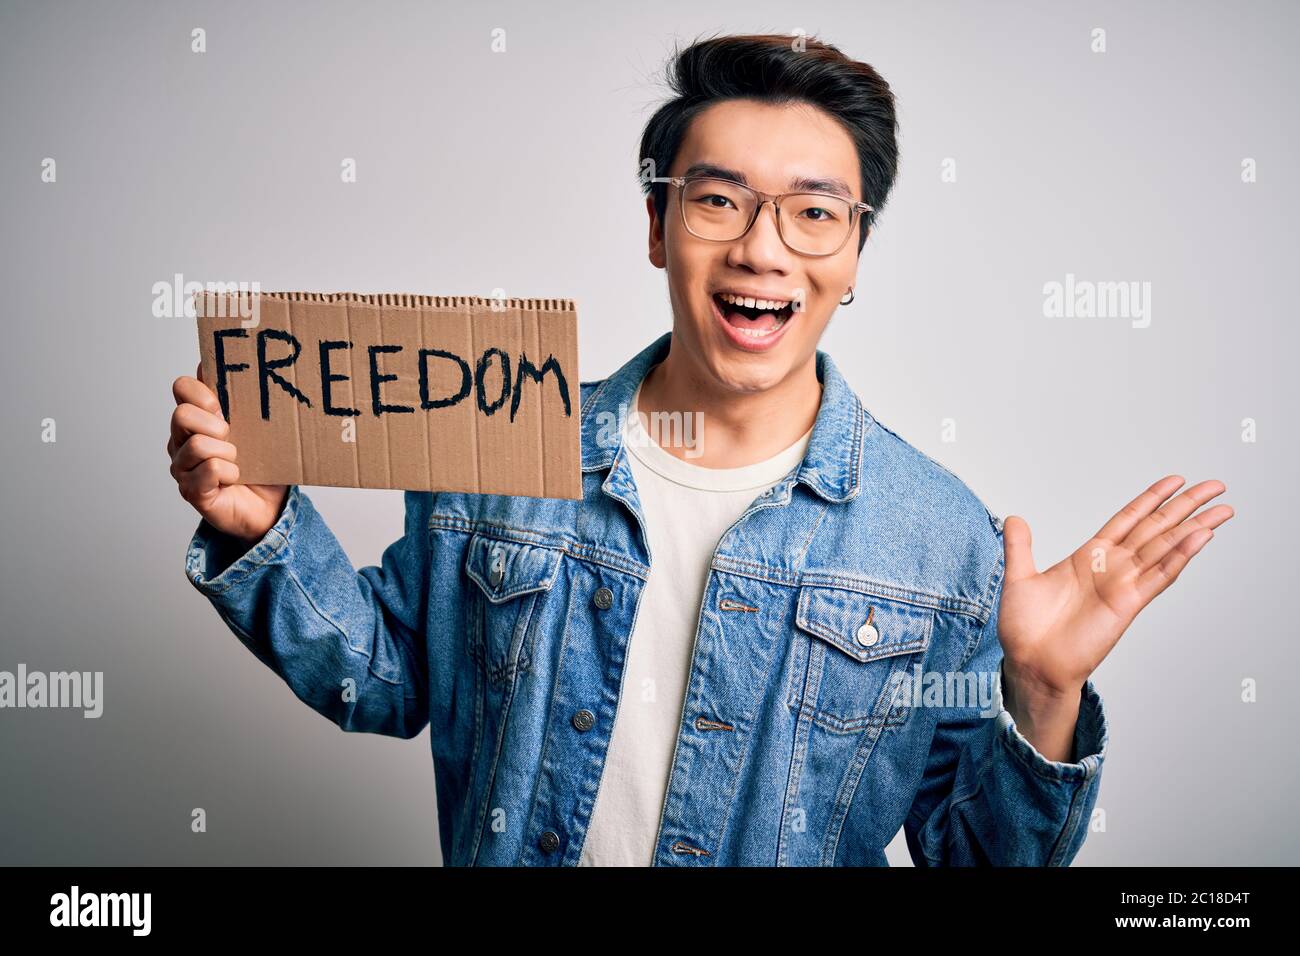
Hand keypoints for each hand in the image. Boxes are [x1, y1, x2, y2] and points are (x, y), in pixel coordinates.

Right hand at [168, 362, 288, 545]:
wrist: (269, 506)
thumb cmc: (260, 464)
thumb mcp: (256, 426)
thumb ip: (241, 396)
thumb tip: (227, 359)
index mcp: (194, 418)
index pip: (182, 387)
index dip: (203, 392)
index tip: (224, 407)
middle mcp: (180, 440)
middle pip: (182, 414)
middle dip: (215, 424)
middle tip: (233, 437)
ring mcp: (182, 467)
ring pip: (198, 445)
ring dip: (228, 453)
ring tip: (238, 463)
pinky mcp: (191, 491)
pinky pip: (210, 470)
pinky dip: (230, 473)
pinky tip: (234, 479)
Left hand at [996, 476, 1233, 757]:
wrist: (1030, 664)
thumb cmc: (1026, 629)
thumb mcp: (1020, 577)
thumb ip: (1021, 546)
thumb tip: (1015, 518)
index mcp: (1089, 557)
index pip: (1128, 520)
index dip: (1150, 499)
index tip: (1174, 481)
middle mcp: (1111, 568)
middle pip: (1156, 528)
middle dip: (1185, 506)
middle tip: (1215, 487)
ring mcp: (1122, 585)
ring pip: (1165, 548)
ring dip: (1194, 527)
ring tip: (1220, 509)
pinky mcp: (1128, 604)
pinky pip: (1160, 575)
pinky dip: (1181, 555)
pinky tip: (1200, 537)